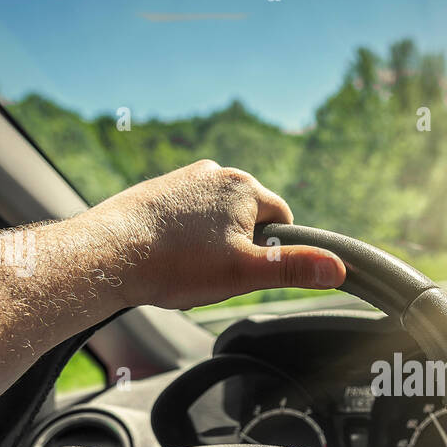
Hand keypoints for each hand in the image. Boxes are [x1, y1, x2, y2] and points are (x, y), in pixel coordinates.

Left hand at [78, 160, 345, 309]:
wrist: (106, 254)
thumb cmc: (176, 264)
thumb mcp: (245, 273)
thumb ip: (294, 268)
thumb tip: (339, 268)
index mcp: (243, 186)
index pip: (283, 220)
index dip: (271, 252)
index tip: (246, 271)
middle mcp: (215, 173)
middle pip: (249, 218)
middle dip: (239, 247)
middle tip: (213, 274)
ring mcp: (182, 180)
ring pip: (216, 219)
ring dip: (211, 243)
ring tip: (185, 268)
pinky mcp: (156, 191)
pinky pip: (186, 217)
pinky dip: (183, 238)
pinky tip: (166, 259)